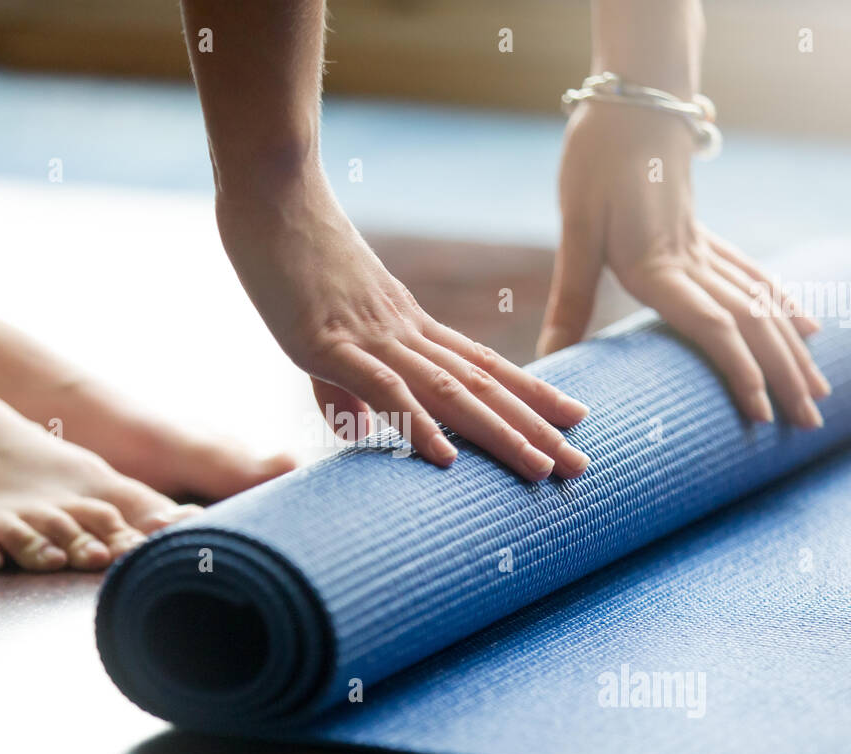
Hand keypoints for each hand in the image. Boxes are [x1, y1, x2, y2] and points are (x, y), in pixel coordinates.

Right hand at [216, 175, 590, 479]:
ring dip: (499, 431)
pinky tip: (446, 458)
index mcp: (408, 324)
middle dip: (534, 427)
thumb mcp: (320, 329)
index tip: (573, 419)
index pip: (483, 364)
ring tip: (542, 468)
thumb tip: (357, 428)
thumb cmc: (290, 253)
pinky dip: (417, 423)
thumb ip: (342, 383)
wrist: (269, 188)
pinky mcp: (327, 342)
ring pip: (450, 390)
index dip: (530, 393)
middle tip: (581, 466)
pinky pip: (383, 388)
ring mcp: (371, 335)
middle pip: (482, 385)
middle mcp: (404, 330)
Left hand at [540, 102, 830, 427]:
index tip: (762, 416)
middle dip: (784, 377)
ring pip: (763, 305)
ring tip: (821, 392)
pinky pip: (757, 277)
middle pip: (752, 325)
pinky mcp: (707, 236)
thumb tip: (549, 360)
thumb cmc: (598, 163)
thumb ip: (570, 297)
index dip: (739, 373)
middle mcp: (694, 260)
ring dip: (793, 351)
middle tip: (811, 426)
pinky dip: (785, 306)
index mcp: (659, 265)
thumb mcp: (577, 231)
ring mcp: (708, 248)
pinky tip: (808, 328)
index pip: (712, 327)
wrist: (633, 101)